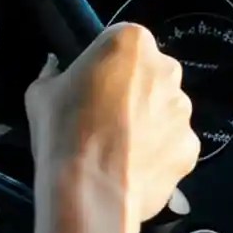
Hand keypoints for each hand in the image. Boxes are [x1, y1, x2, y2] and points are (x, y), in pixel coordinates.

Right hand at [26, 22, 198, 222]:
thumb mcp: (40, 93)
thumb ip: (52, 73)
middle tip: (105, 116)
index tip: (91, 84)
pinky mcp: (192, 146)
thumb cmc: (62, 130)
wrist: (90, 191)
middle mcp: (165, 69)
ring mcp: (183, 110)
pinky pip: (173, 143)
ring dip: (148, 121)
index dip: (105, 63)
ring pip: (165, 109)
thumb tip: (54, 67)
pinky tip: (134, 167)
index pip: (121, 41)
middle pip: (150, 73)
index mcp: (130, 42)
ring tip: (120, 148)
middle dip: (134, 89)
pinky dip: (159, 152)